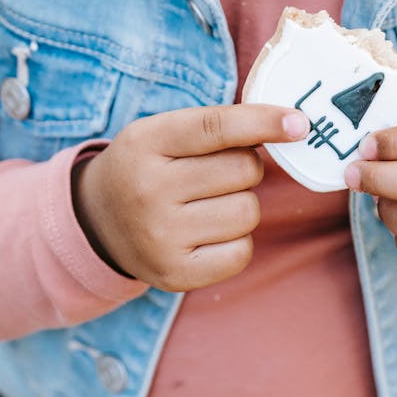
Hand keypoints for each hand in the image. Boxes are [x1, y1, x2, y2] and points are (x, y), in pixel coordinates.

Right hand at [73, 105, 308, 291]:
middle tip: (217, 174)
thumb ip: (217, 126)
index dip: (263, 122)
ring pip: (248, 211)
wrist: (97, 223)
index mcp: (144, 142)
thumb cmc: (148, 168)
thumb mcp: (163, 133)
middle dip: (245, 168)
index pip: (216, 127)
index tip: (299, 123)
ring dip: (242, 204)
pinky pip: (242, 252)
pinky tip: (210, 234)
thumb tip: (292, 127)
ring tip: (209, 204)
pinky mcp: (175, 274)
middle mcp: (148, 190)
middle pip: (243, 170)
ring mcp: (160, 237)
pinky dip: (237, 241)